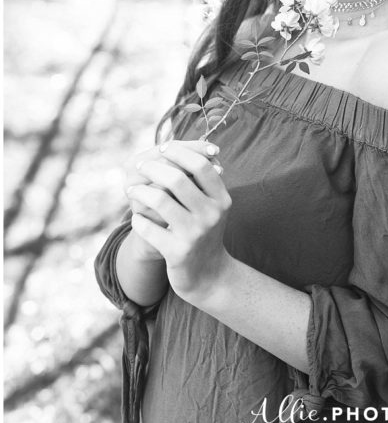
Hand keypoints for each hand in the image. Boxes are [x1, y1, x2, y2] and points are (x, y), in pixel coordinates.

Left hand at [126, 139, 231, 304]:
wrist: (209, 276)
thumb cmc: (205, 233)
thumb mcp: (213, 206)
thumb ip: (201, 179)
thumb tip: (180, 146)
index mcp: (222, 199)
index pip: (201, 164)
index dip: (179, 152)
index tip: (162, 147)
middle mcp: (211, 215)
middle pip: (178, 178)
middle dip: (153, 167)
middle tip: (140, 164)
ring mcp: (195, 234)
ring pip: (160, 200)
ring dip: (140, 190)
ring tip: (131, 188)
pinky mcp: (177, 253)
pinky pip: (148, 228)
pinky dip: (138, 219)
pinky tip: (137, 218)